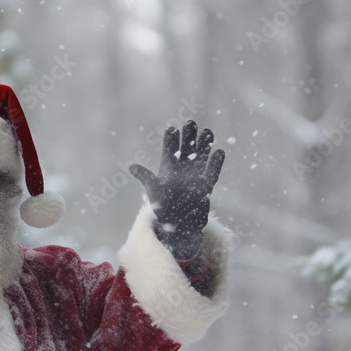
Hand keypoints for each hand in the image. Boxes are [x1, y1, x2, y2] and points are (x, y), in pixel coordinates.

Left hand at [129, 121, 224, 259]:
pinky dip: (216, 163)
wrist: (178, 226)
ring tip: (207, 131)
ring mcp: (195, 176)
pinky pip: (212, 172)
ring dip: (204, 144)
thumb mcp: (153, 191)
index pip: (169, 149)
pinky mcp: (206, 186)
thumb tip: (131, 166)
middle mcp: (182, 170)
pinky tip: (219, 151)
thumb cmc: (163, 208)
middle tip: (191, 123)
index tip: (172, 128)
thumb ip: (146, 177)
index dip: (171, 139)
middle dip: (189, 136)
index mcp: (168, 169)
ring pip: (201, 156)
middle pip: (187, 148)